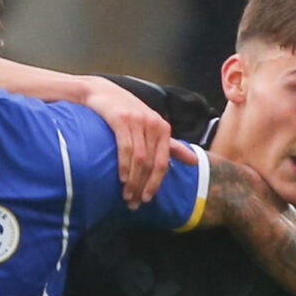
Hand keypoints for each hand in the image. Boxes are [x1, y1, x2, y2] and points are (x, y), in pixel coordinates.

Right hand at [84, 78, 172, 206]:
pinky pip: (125, 147)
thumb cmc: (127, 113)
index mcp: (163, 128)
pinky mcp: (121, 119)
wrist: (100, 92)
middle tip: (134, 203)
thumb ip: (171, 146)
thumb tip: (195, 162)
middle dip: (142, 186)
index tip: (147, 199)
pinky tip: (121, 178)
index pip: (163, 163)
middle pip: (151, 163)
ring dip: (133, 180)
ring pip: (139, 158)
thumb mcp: (151, 127)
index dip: (155, 184)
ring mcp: (137, 121)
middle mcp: (153, 123)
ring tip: (126, 195)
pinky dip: (124, 165)